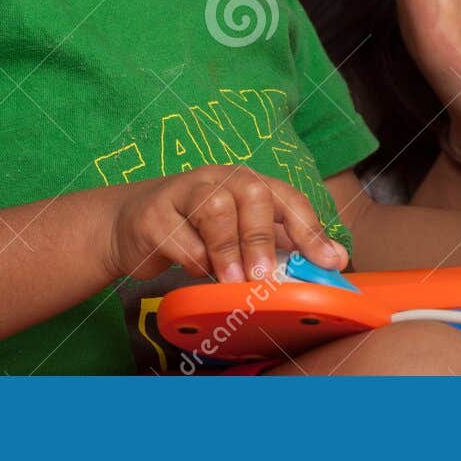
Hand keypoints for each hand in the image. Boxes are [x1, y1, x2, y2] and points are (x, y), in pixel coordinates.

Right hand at [107, 165, 347, 283]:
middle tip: (264, 277)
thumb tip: (325, 265)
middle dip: (263, 237)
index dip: (312, 229)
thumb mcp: (237, 233)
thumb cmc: (194, 230)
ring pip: (216, 210)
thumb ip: (276, 246)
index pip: (288, 198)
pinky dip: (193, 261)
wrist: (128, 224)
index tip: (331, 261)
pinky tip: (195, 270)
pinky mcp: (154, 214)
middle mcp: (220, 178)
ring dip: (228, 251)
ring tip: (232, 282)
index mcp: (247, 183)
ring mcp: (185, 192)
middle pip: (253, 193)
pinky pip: (180, 238)